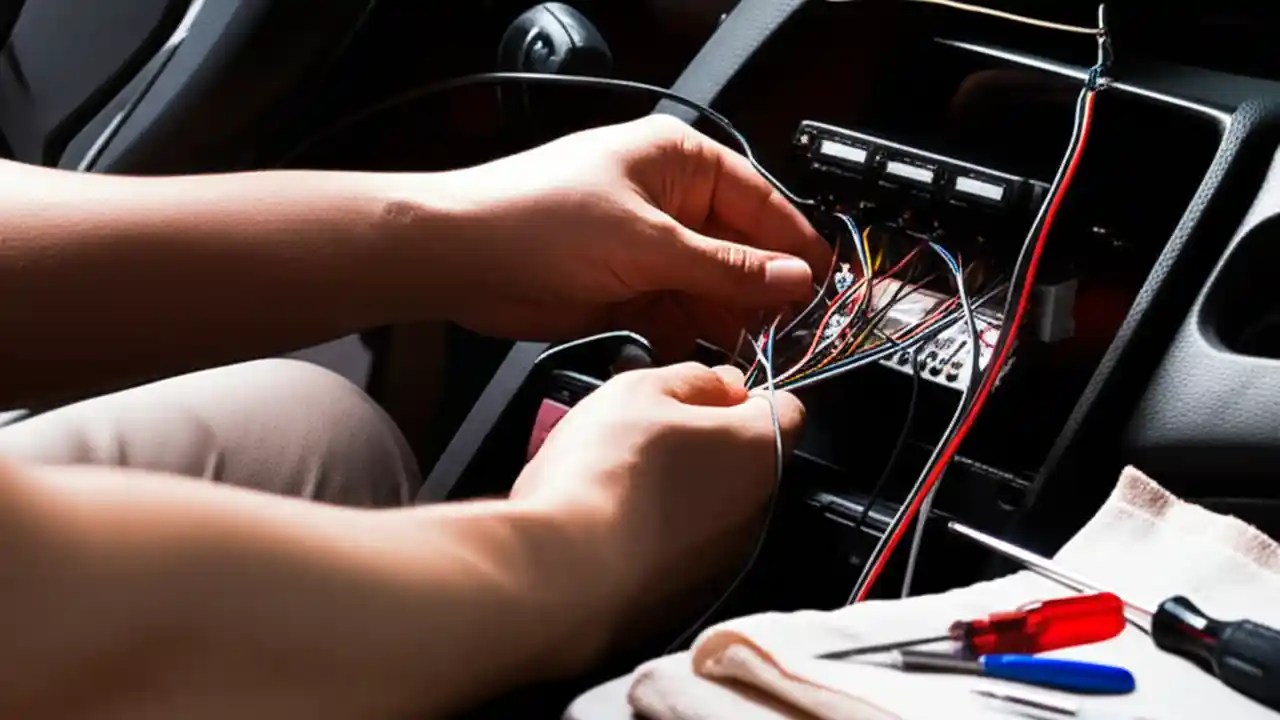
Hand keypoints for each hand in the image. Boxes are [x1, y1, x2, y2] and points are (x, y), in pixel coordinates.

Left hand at [417, 116, 828, 353]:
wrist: (460, 260)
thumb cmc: (538, 221)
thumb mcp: (648, 244)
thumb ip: (726, 268)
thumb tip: (793, 277)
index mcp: (680, 162)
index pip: (759, 202)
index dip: (793, 246)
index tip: (824, 288)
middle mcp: (668, 201)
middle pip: (738, 250)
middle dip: (761, 292)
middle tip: (791, 334)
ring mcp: (646, 246)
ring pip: (708, 287)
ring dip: (725, 320)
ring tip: (750, 353)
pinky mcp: (624, 287)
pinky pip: (675, 312)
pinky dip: (686, 334)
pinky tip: (699, 355)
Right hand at [509, 362, 804, 650]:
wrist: (566, 571)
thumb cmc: (607, 470)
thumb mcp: (641, 390)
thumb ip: (694, 378)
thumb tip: (724, 384)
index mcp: (759, 449)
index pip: (784, 408)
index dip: (743, 395)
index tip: (702, 394)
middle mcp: (757, 508)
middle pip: (747, 459)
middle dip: (707, 442)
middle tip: (648, 432)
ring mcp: (726, 558)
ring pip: (714, 506)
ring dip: (682, 489)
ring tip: (623, 480)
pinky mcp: (692, 594)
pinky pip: (685, 548)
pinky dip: (660, 532)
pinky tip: (615, 523)